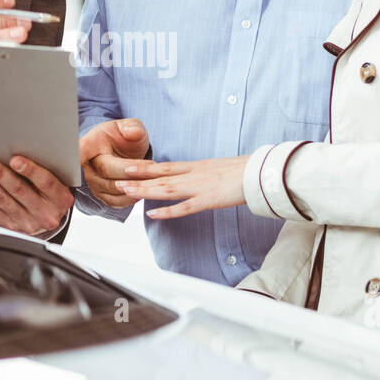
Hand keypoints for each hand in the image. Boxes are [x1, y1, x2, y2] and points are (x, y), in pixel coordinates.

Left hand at [0, 154, 73, 235]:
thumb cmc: (50, 193)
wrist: (48, 219)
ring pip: (0, 198)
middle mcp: (44, 212)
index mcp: (60, 198)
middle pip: (19, 190)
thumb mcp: (57, 181)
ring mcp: (26, 221)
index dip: (30, 170)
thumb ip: (45, 168)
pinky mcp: (9, 225)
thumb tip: (18, 147)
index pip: (46, 182)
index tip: (15, 159)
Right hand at [79, 118, 150, 207]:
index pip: (80, 151)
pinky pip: (115, 201)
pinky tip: (143, 190)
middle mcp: (86, 165)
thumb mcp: (129, 126)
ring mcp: (93, 182)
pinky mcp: (102, 195)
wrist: (123, 152)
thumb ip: (132, 128)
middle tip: (151, 166)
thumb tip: (133, 132)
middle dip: (130, 171)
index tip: (88, 157)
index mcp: (89, 144)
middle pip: (106, 171)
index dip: (80, 156)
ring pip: (112, 189)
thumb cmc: (122, 137)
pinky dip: (131, 198)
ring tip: (151, 178)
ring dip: (133, 186)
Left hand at [117, 155, 249, 219]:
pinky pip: (185, 207)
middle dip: (138, 177)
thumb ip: (205, 173)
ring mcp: (200, 187)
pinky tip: (153, 213)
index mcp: (198, 166)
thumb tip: (196, 177)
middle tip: (117, 177)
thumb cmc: (246, 171)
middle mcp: (195, 174)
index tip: (129, 165)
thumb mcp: (220, 168)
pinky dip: (168, 211)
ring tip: (126, 191)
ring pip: (167, 189)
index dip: (146, 166)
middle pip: (161, 175)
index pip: (166, 166)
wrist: (263, 172)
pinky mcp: (209, 200)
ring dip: (145, 190)